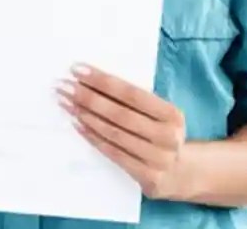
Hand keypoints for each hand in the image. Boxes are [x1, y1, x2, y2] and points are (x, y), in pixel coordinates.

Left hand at [58, 63, 188, 200]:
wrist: (183, 173)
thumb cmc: (162, 134)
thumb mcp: (160, 115)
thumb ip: (136, 101)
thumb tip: (92, 80)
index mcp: (172, 115)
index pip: (132, 93)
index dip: (103, 81)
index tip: (77, 69)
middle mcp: (168, 137)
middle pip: (120, 114)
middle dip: (88, 97)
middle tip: (64, 86)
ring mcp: (158, 159)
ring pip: (114, 133)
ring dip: (85, 116)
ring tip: (66, 102)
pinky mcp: (147, 177)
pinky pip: (113, 153)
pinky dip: (92, 137)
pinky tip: (77, 123)